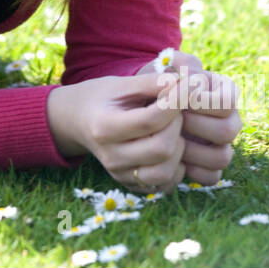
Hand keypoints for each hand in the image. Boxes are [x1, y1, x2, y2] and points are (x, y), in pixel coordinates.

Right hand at [47, 74, 186, 192]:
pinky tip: (171, 146)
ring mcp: (120, 174)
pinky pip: (165, 184)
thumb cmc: (102, 98)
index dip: (176, 102)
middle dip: (177, 126)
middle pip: (161, 149)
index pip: (150, 120)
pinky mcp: (131, 185)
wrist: (78, 121)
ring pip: (166, 171)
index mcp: (105, 127)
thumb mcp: (121, 84)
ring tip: (172, 129)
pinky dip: (175, 166)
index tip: (190, 86)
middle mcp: (111, 156)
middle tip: (176, 110)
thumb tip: (183, 84)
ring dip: (179, 148)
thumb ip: (151, 83)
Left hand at [136, 51, 242, 185]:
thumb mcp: (164, 68)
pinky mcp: (208, 166)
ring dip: (193, 150)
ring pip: (222, 157)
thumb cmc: (157, 85)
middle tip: (171, 120)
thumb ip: (177, 63)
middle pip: (228, 131)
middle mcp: (229, 120)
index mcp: (224, 93)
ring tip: (169, 139)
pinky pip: (211, 177)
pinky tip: (172, 159)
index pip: (227, 101)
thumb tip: (182, 67)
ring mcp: (220, 145)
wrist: (143, 107)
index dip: (202, 102)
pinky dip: (192, 172)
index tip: (178, 99)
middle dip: (195, 125)